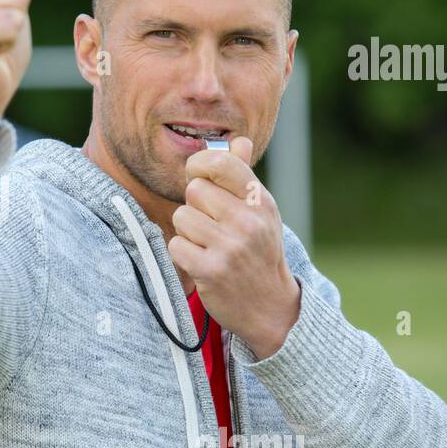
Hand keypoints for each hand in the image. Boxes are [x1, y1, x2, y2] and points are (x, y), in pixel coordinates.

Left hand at [167, 137, 300, 358]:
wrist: (270, 306)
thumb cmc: (260, 252)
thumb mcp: (260, 213)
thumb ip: (244, 176)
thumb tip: (238, 141)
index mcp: (260, 201)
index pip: (220, 163)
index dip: (199, 165)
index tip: (199, 177)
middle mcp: (248, 221)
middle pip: (194, 190)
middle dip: (195, 206)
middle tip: (211, 225)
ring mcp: (230, 247)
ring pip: (182, 216)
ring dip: (187, 232)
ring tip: (207, 245)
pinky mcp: (210, 270)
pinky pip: (175, 245)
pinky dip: (182, 253)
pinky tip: (200, 262)